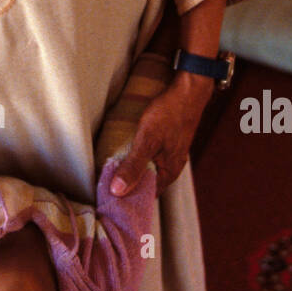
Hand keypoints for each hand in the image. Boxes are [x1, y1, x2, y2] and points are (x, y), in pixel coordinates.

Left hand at [110, 71, 212, 197]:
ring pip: (147, 171)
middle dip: (127, 185)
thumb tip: (118, 190)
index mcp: (169, 173)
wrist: (188, 91)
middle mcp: (171, 167)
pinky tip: (126, 153)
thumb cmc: (170, 113)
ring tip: (110, 171)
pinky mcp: (166, 144)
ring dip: (131, 171)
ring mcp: (170, 155)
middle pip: (146, 184)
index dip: (127, 199)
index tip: (107, 198)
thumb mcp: (148, 139)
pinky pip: (150, 158)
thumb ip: (133, 165)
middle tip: (104, 185)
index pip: (145, 196)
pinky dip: (137, 159)